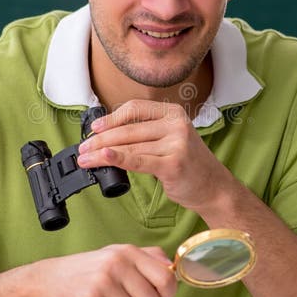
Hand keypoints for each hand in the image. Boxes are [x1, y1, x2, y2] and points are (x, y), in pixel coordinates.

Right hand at [35, 244, 176, 296]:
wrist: (48, 280)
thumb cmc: (88, 269)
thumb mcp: (116, 254)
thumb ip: (147, 257)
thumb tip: (172, 266)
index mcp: (128, 252)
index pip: (166, 278)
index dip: (166, 292)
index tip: (155, 294)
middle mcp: (117, 264)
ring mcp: (103, 282)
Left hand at [76, 99, 234, 214]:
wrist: (214, 187)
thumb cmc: (189, 164)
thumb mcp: (171, 139)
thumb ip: (146, 133)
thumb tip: (107, 137)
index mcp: (173, 113)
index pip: (134, 109)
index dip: (111, 118)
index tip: (94, 129)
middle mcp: (176, 125)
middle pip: (128, 129)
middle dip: (100, 140)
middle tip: (82, 148)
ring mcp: (176, 144)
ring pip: (129, 147)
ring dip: (102, 154)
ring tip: (85, 160)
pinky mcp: (173, 164)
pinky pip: (138, 160)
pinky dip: (118, 159)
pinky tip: (103, 158)